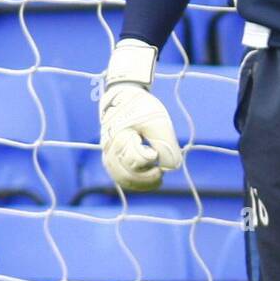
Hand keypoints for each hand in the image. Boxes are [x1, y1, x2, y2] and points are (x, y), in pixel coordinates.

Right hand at [100, 40, 180, 191]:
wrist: (124, 97)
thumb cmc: (142, 107)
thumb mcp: (159, 122)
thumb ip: (167, 144)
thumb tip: (171, 168)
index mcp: (120, 137)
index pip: (137, 160)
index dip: (150, 159)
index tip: (155, 151)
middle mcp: (110, 148)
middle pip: (126, 175)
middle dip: (146, 179)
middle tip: (161, 174)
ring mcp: (108, 154)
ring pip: (121, 179)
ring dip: (140, 184)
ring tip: (157, 180)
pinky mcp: (111, 157)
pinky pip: (119, 175)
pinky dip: (134, 181)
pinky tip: (148, 180)